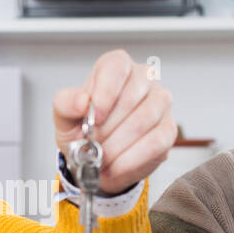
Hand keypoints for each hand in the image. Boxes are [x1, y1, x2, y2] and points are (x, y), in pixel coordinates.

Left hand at [53, 48, 175, 193]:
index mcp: (115, 66)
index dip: (105, 92)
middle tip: (91, 145)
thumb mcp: (65, 116)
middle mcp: (143, 78)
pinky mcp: (168, 129)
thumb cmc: (82, 128)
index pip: (116, 67)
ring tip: (101, 157)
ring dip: (116, 146)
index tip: (95, 116)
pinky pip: (155, 143)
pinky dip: (131, 159)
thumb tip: (81, 101)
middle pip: (131, 98)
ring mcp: (160, 102)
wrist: (95, 156)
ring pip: (143, 121)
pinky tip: (115, 166)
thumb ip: (66, 103)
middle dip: (106, 129)